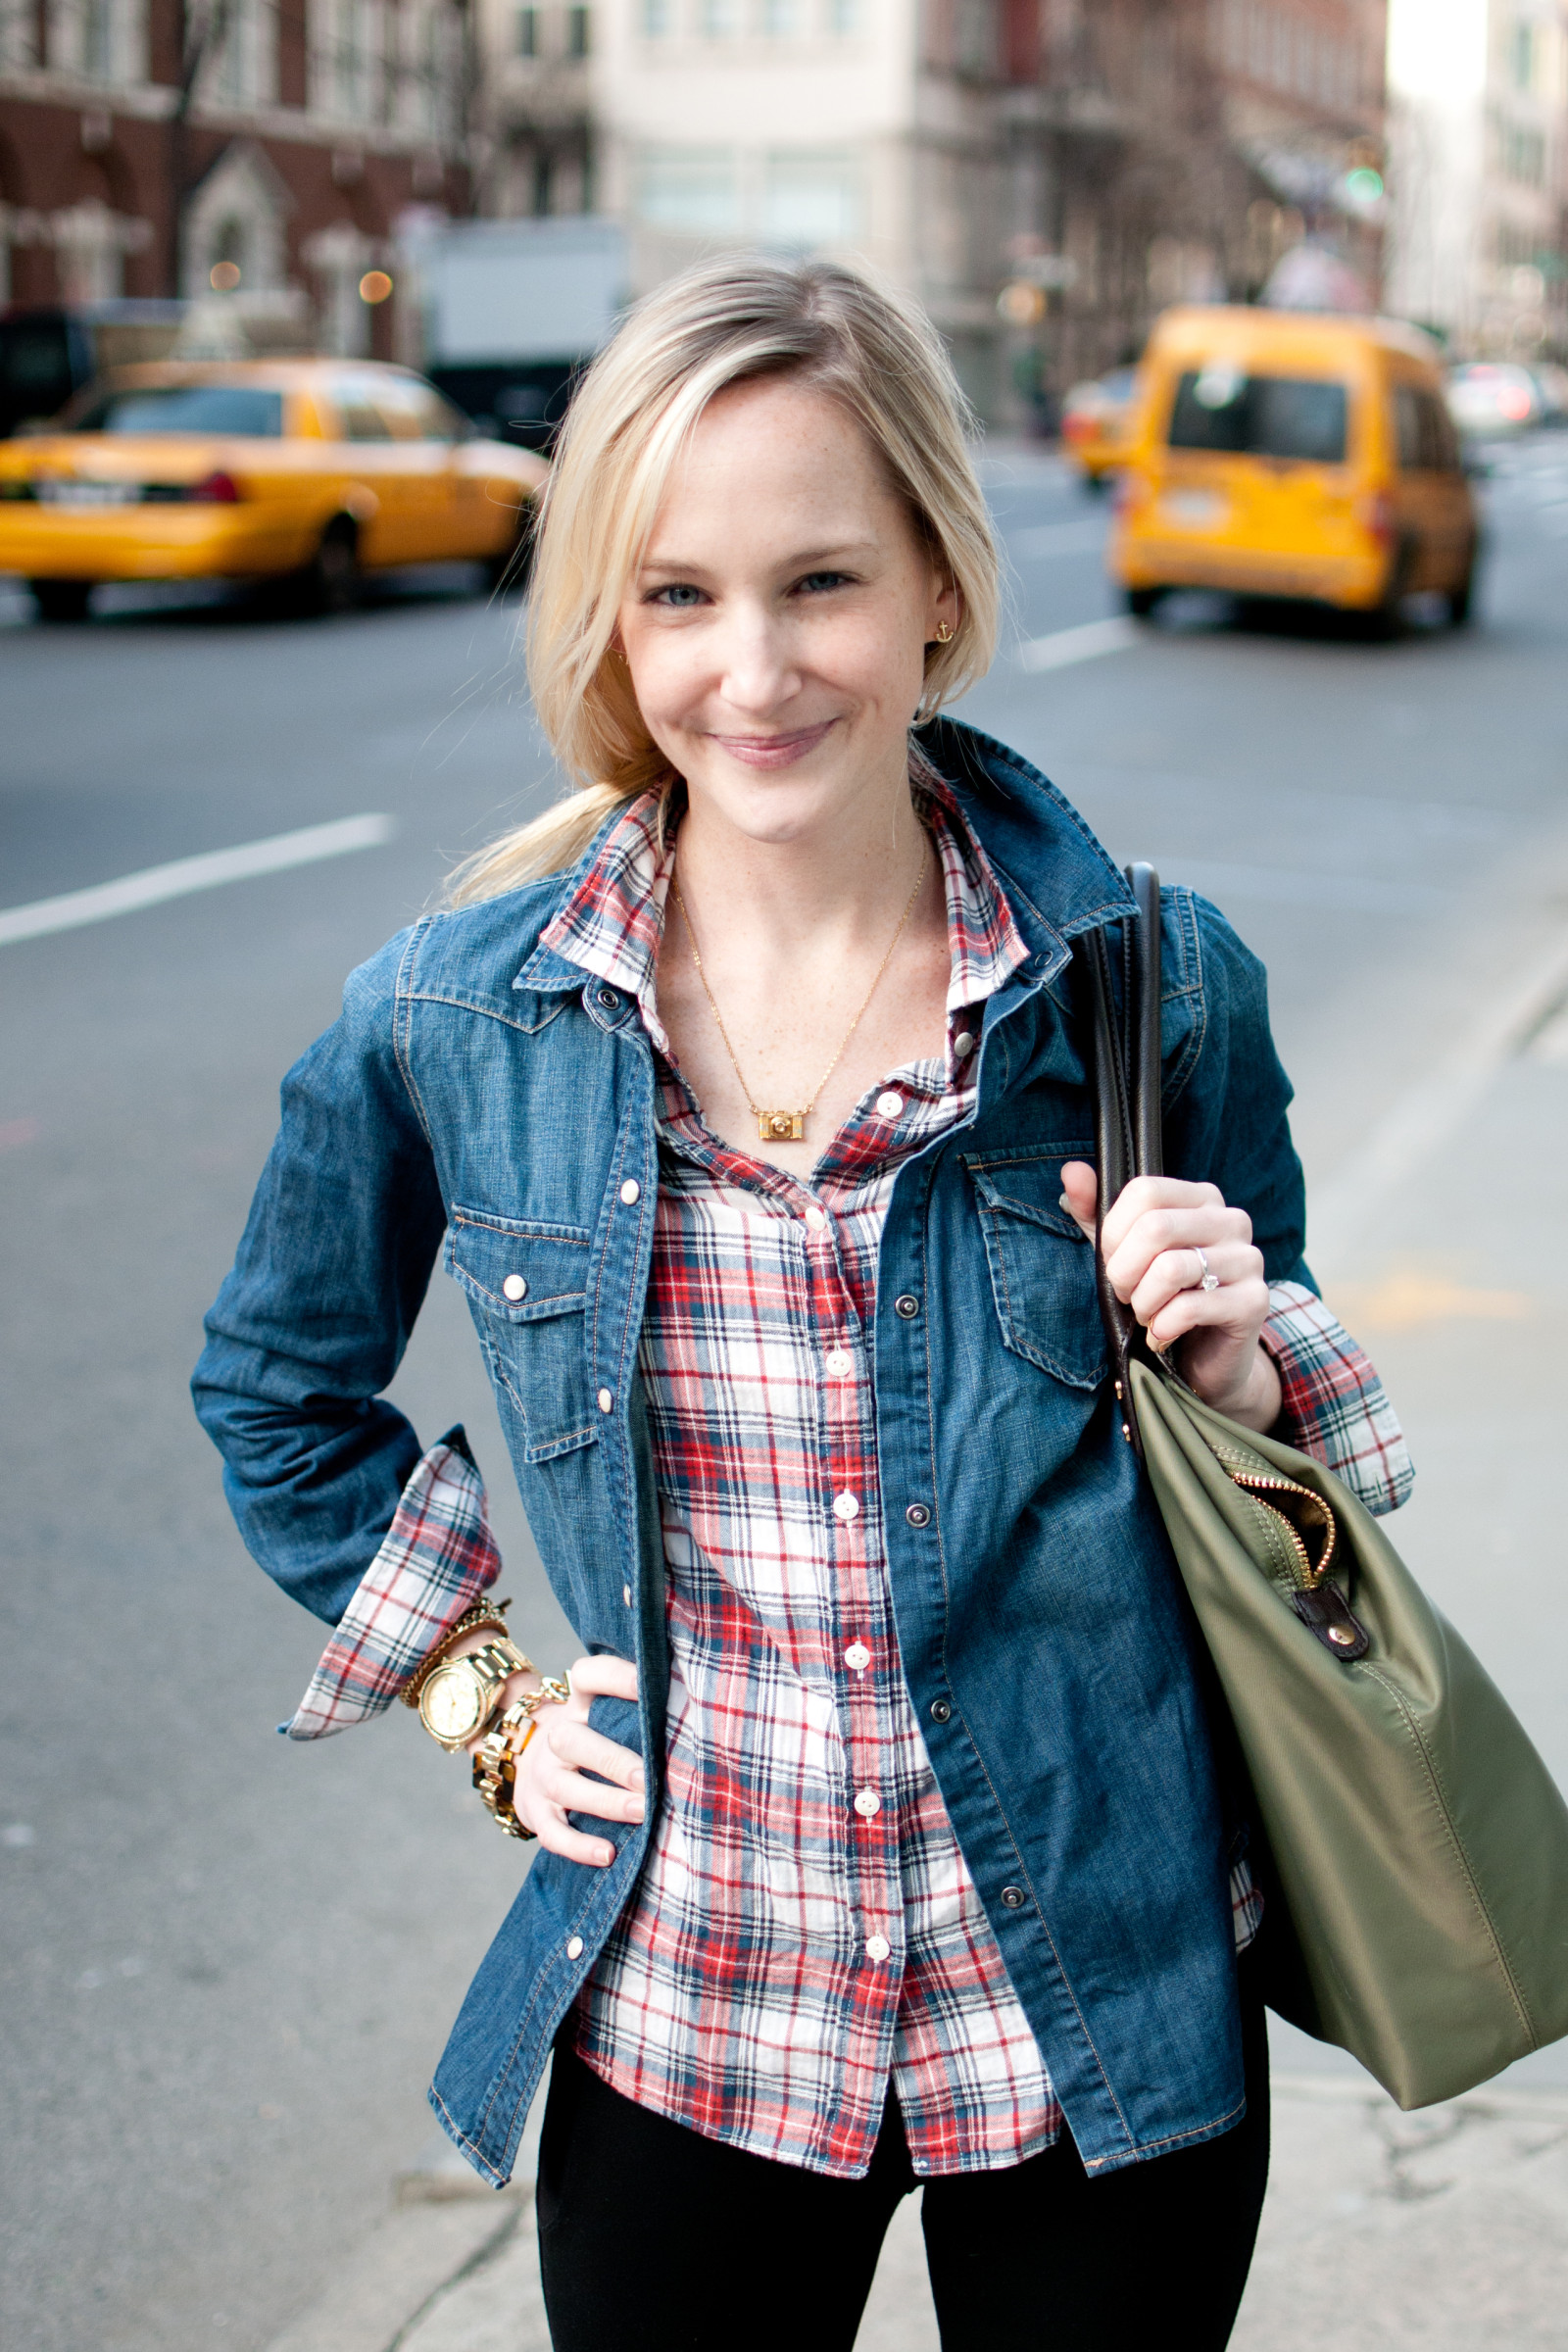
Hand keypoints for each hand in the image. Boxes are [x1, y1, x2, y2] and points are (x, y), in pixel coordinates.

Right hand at [465, 1651, 643, 1866]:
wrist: (530, 1763)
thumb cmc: (593, 1738)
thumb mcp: (603, 1714)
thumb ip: (639, 1711)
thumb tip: (702, 1708)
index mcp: (578, 1704)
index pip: (586, 1677)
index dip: (616, 1676)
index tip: (653, 1682)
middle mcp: (557, 1736)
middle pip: (572, 1740)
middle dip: (614, 1760)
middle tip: (650, 1776)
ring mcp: (543, 1776)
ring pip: (566, 1788)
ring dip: (606, 1802)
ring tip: (644, 1812)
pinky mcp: (535, 1812)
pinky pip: (552, 1833)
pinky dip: (579, 1846)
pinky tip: (608, 1854)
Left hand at [1059, 1162, 1280, 1432]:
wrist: (1206, 1357)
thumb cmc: (1162, 1297)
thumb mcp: (1123, 1252)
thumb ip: (1096, 1212)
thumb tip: (1072, 1171)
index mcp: (1201, 1198)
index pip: (1145, 1192)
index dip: (1114, 1232)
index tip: (1114, 1262)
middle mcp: (1231, 1220)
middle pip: (1156, 1227)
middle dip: (1124, 1271)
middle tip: (1126, 1295)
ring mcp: (1248, 1259)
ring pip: (1171, 1269)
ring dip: (1143, 1302)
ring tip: (1146, 1315)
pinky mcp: (1254, 1301)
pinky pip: (1190, 1307)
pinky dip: (1162, 1327)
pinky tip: (1162, 1335)